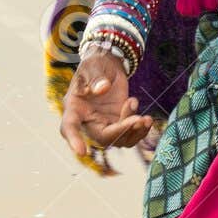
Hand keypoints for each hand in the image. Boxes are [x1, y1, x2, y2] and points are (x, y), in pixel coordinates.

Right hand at [60, 51, 153, 172]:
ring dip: (135, 133)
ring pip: (119, 140)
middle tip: (138, 119)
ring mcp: (105, 124)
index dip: (74, 140)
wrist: (108, 65)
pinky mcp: (119, 123)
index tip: (81, 152)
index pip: (70, 127)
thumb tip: (102, 88)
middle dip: (122, 130)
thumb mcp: (94, 67)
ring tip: (146, 119)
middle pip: (103, 137)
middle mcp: (88, 120)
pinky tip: (148, 119)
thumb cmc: (95, 65)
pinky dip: (141, 131)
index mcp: (74, 108)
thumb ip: (96, 78)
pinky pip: (130, 135)